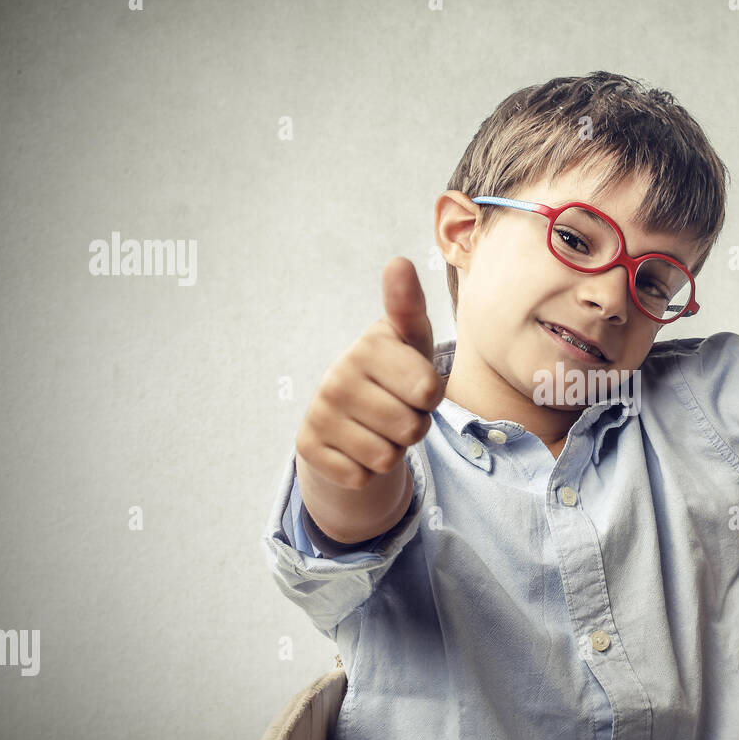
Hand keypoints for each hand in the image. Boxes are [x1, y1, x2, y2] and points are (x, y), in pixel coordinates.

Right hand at [296, 257, 445, 488]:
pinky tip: (357, 449)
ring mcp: (319, 411)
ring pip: (387, 457)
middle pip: (411, 429)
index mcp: (369, 346)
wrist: (348, 417)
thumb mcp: (411, 341)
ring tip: (380, 429)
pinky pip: (361, 477)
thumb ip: (409, 306)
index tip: (415, 385)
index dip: (431, 398)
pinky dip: (366, 472)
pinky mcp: (308, 447)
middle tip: (398, 412)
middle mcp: (337, 376)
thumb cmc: (395, 373)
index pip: (428, 390)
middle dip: (414, 428)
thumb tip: (398, 262)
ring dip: (392, 451)